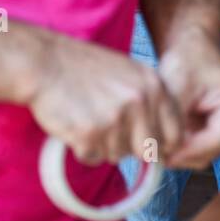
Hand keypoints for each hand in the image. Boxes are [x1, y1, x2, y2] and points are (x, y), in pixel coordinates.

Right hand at [21, 29, 185, 166]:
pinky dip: (83, 149)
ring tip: (88, 120)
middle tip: (109, 132)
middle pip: (147, 150)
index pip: (175, 133)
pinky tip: (75, 127)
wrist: (44, 63)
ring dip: (102, 147)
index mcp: (154, 85)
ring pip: (118, 156)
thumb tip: (166, 139)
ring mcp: (116, 118)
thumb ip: (150, 100)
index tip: (151, 150)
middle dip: (129, 148)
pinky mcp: (90, 133)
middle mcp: (140, 101)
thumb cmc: (84, 68)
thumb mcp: (129, 73)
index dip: (163, 147)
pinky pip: (93, 158)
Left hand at [155, 36, 219, 170]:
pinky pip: (192, 149)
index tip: (159, 153)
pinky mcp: (211, 132)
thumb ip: (174, 120)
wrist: (190, 47)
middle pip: (207, 153)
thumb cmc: (188, 59)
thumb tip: (161, 151)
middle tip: (149, 152)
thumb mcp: (179, 87)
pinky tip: (157, 139)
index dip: (186, 151)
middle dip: (179, 154)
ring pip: (198, 155)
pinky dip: (175, 147)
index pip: (214, 142)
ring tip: (151, 144)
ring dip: (176, 153)